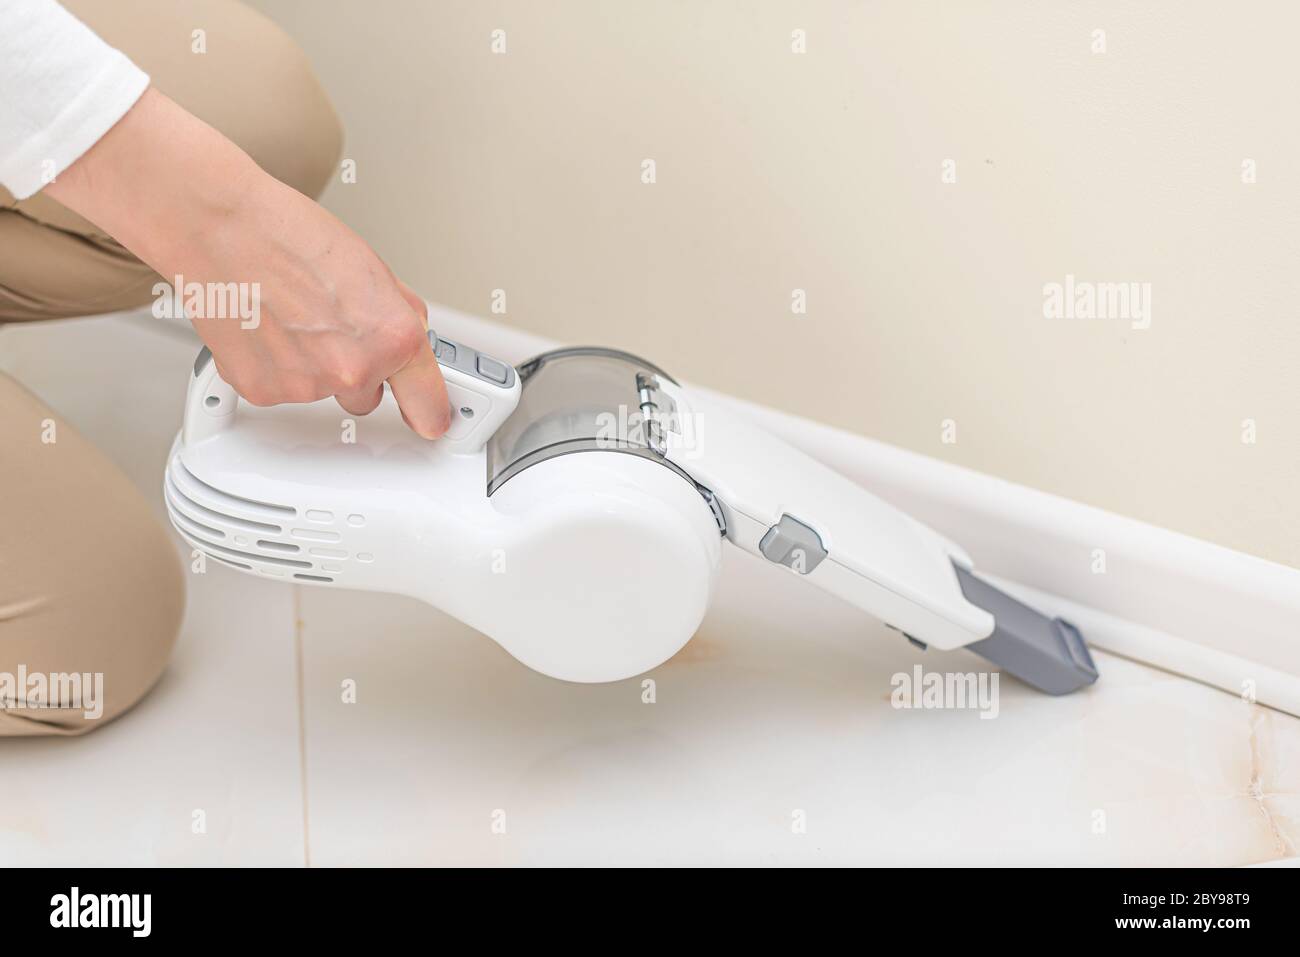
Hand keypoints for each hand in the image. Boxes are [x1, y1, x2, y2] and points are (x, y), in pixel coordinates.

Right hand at [45, 87, 449, 437]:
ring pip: (322, 393)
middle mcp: (353, 370)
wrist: (220, 228)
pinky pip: (283, 391)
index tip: (434, 422)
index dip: (433, 414)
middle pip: (368, 397)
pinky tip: (266, 328)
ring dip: (312, 366)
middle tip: (327, 323)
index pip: (430, 406)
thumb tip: (410, 348)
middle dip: (356, 369)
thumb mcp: (372, 270)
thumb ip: (399, 319)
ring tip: (291, 316)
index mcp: (393, 338)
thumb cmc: (290, 235)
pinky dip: (275, 367)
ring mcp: (306, 385)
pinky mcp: (264, 391)